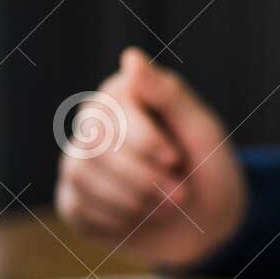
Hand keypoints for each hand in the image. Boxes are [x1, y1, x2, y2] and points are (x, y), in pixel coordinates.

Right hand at [55, 48, 247, 268]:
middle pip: (95, 145)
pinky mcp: (72, 199)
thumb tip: (130, 57)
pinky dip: (116, 221)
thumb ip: (168, 94)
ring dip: (133, 201)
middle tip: (182, 196)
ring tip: (168, 208)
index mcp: (123, 95)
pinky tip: (141, 219)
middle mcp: (93, 123)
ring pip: (82, 176)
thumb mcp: (201, 131)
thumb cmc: (207, 167)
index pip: (112, 110)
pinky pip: (77, 209)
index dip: (142, 138)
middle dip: (143, 178)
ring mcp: (79, 161)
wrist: (206, 220)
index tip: (174, 158)